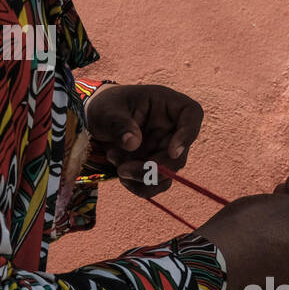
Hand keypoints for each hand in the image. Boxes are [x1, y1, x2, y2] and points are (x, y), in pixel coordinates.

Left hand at [84, 83, 202, 198]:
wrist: (96, 122)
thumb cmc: (105, 107)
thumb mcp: (107, 111)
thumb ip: (119, 124)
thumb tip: (133, 144)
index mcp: (167, 104)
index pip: (192, 114)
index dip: (187, 135)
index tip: (172, 152)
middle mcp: (171, 127)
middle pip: (179, 154)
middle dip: (153, 168)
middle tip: (124, 170)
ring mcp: (165, 148)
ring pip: (167, 173)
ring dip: (142, 178)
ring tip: (118, 167)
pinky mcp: (155, 165)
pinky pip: (155, 183)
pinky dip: (139, 186)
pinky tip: (121, 176)